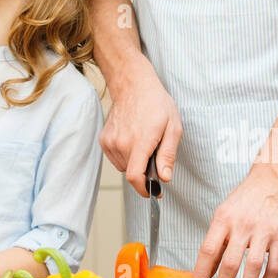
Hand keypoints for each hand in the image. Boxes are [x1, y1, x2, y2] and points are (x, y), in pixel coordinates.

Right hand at [99, 65, 181, 196]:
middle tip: (154, 151)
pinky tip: (132, 139)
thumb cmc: (155, 104)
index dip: (144, 190)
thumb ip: (168, 155)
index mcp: (140, 141)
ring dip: (134, 162)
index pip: (135, 177)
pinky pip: (116, 158)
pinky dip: (125, 155)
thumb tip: (165, 178)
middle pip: (132, 172)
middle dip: (145, 170)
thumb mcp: (173, 128)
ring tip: (143, 142)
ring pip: (124, 166)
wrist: (133, 86)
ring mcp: (110, 141)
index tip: (153, 192)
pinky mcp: (104, 139)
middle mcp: (121, 143)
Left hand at [191, 166, 277, 277]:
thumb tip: (207, 270)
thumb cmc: (246, 198)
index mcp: (223, 218)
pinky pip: (274, 267)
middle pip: (230, 263)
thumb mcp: (224, 214)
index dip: (200, 272)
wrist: (273, 181)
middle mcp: (242, 224)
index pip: (208, 250)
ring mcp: (264, 231)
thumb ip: (217, 241)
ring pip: (252, 267)